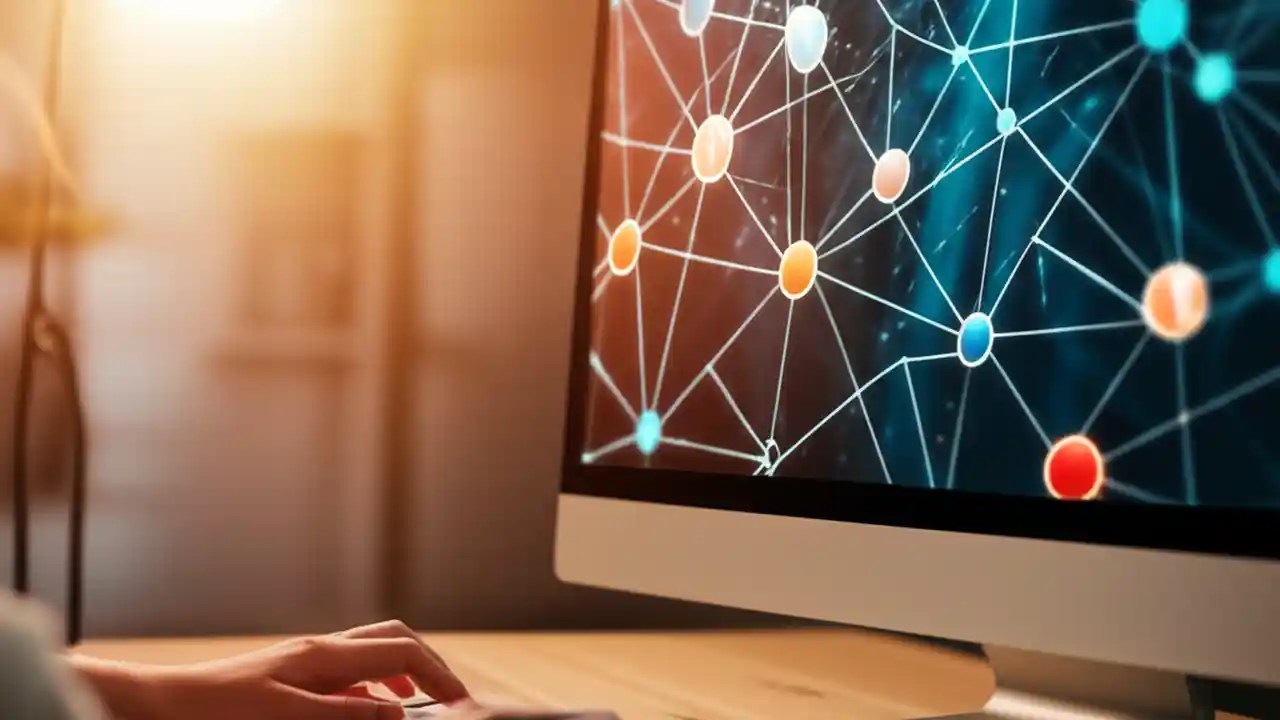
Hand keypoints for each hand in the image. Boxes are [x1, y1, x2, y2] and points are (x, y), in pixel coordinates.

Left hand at [72, 620, 468, 719]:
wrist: (165, 707)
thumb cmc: (220, 714)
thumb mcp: (288, 719)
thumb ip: (347, 715)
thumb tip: (400, 712)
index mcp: (325, 656)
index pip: (402, 654)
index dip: (438, 676)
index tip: (460, 704)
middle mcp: (321, 650)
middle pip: (394, 640)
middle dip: (428, 664)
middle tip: (449, 698)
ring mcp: (307, 661)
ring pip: (373, 654)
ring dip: (403, 675)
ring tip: (418, 706)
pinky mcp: (294, 676)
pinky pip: (350, 674)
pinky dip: (374, 689)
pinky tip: (372, 712)